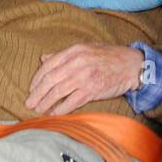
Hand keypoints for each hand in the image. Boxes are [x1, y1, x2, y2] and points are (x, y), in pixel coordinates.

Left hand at [26, 43, 145, 115]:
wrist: (132, 65)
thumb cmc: (109, 56)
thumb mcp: (86, 48)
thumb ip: (64, 55)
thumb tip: (43, 59)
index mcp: (74, 51)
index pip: (48, 65)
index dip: (37, 79)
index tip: (31, 88)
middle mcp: (77, 63)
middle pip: (50, 80)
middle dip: (37, 93)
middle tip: (29, 103)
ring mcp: (85, 77)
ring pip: (58, 92)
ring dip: (45, 102)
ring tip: (38, 110)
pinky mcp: (92, 90)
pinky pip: (72, 102)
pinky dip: (61, 109)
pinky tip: (54, 113)